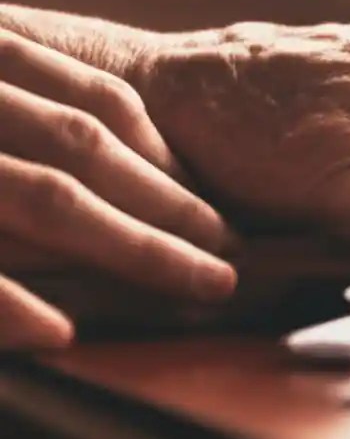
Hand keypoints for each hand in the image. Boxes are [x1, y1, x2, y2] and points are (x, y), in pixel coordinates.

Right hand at [0, 29, 236, 349]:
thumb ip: (30, 111)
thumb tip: (141, 170)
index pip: (98, 104)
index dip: (168, 160)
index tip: (218, 211)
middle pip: (85, 150)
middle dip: (173, 207)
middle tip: (237, 257)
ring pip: (45, 196)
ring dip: (135, 247)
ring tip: (207, 286)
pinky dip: (8, 303)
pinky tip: (60, 334)